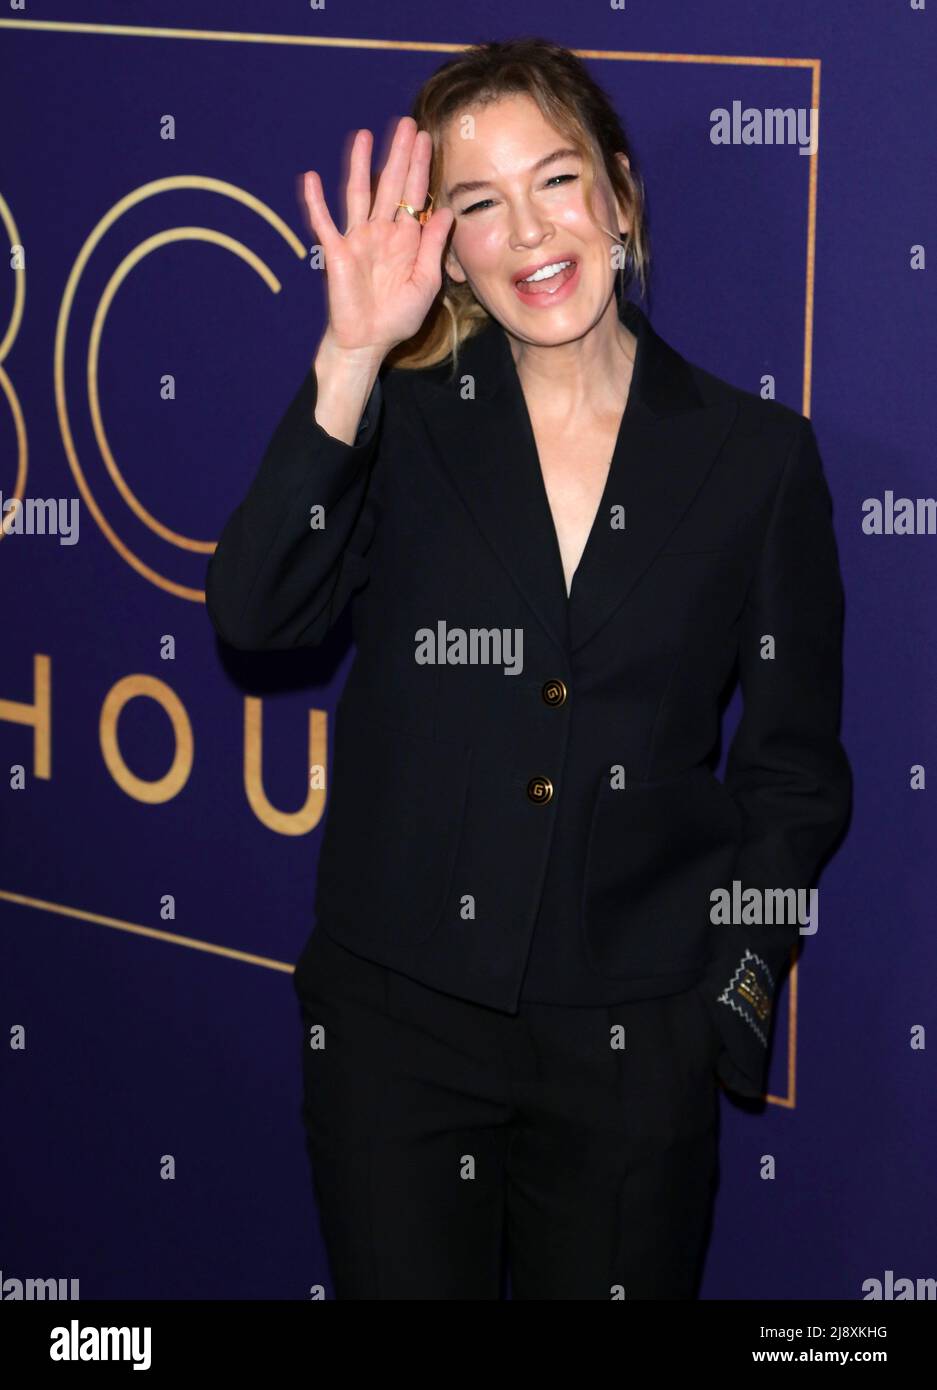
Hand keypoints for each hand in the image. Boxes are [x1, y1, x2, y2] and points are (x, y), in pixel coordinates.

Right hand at [302, 117, 455, 357]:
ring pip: (358, 194)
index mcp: (406, 239)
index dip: (420, 167)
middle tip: (407, 124)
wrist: (368, 342)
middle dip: (398, 155)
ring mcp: (357, 238)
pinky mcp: (336, 252)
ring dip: (359, 165)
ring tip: (363, 135)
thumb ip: (433, 246)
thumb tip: (446, 211)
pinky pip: (324, 223)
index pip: (414, 195)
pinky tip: (311, 178)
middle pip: (390, 185)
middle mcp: (382, 232)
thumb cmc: (397, 317)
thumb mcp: (425, 282)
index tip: (426, 138)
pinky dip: (315, 202)